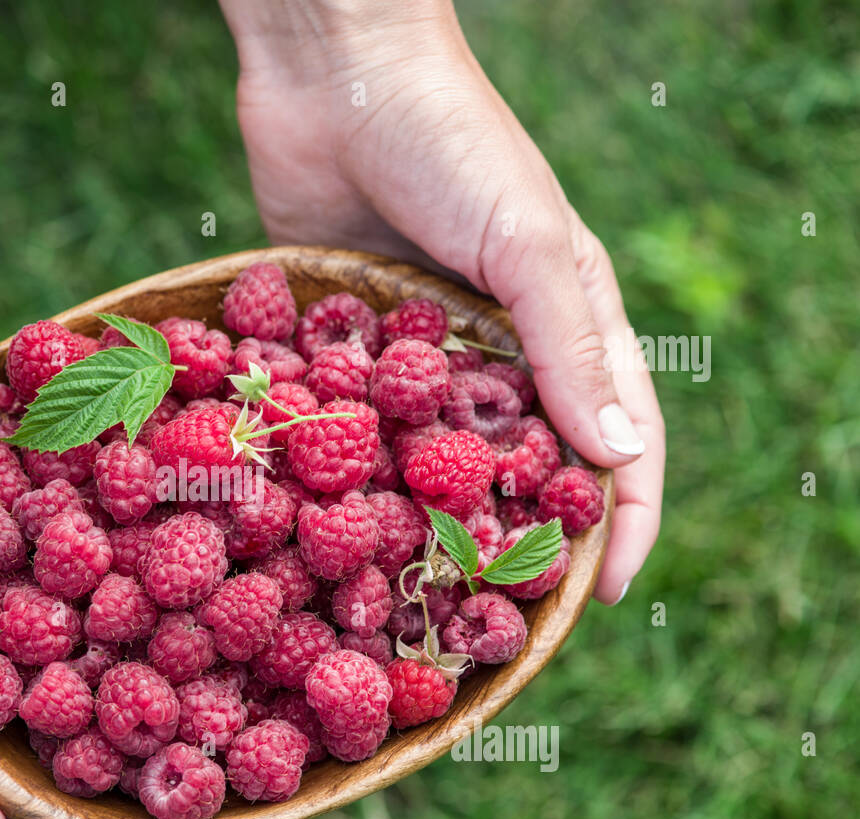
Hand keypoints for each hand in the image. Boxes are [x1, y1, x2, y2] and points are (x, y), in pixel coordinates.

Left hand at [221, 0, 663, 602]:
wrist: (336, 75)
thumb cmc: (452, 140)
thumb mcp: (529, 240)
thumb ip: (570, 346)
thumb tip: (617, 460)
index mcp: (567, 325)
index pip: (613, 445)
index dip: (614, 525)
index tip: (595, 600)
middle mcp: (495, 352)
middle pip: (518, 470)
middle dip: (512, 541)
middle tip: (488, 619)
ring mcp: (418, 357)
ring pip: (432, 462)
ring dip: (425, 524)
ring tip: (404, 597)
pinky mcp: (345, 349)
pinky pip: (351, 427)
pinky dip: (346, 475)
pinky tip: (325, 529)